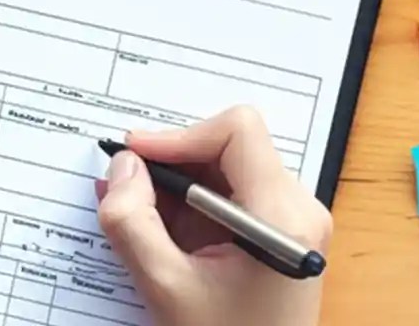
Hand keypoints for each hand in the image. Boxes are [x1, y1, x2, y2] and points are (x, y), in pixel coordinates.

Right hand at [96, 107, 331, 325]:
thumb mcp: (167, 287)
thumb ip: (133, 222)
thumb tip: (122, 168)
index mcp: (283, 216)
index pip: (237, 131)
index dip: (179, 135)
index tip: (136, 154)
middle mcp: (297, 209)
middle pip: (228, 146)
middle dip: (171, 162)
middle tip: (125, 184)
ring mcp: (289, 221)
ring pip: (224, 169)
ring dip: (175, 184)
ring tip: (135, 210)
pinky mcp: (276, 234)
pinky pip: (227, 195)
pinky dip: (187, 203)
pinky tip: (156, 227)